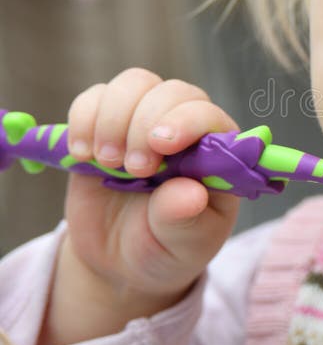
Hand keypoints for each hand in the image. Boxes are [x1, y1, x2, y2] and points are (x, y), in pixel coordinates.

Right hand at [38, 68, 240, 344]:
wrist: (123, 260)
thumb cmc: (169, 249)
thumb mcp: (185, 245)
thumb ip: (185, 219)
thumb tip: (189, 193)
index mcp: (218, 153)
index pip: (209, 115)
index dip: (185, 120)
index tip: (161, 145)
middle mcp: (185, 128)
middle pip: (171, 91)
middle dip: (145, 123)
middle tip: (134, 169)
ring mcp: (144, 121)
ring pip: (134, 83)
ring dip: (114, 117)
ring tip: (106, 162)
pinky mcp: (105, 124)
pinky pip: (94, 98)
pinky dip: (83, 118)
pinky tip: (82, 155)